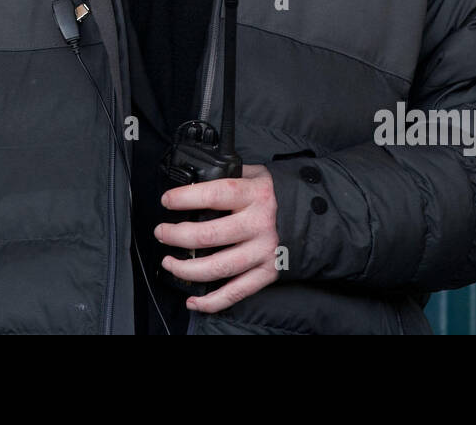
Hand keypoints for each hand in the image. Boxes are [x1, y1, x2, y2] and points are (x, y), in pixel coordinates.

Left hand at [155, 163, 279, 312]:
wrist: (312, 214)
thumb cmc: (273, 193)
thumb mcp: (253, 174)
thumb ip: (226, 176)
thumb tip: (192, 180)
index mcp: (254, 194)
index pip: (215, 194)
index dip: (186, 198)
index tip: (167, 201)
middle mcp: (259, 223)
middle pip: (210, 234)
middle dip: (177, 236)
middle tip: (162, 233)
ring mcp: (264, 250)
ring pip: (218, 267)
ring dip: (186, 269)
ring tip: (169, 263)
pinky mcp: (268, 273)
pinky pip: (236, 292)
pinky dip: (212, 301)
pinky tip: (193, 299)